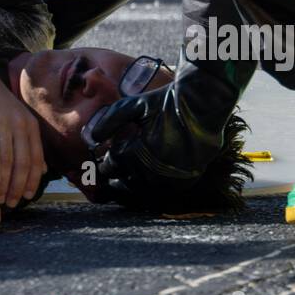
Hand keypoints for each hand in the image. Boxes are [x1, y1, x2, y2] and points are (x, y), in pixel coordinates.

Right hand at [0, 71, 45, 206]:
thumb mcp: (19, 121)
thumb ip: (29, 144)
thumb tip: (43, 169)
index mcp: (30, 126)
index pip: (36, 158)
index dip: (33, 180)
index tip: (28, 196)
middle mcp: (19, 125)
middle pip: (23, 162)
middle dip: (19, 186)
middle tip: (13, 202)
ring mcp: (2, 123)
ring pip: (8, 159)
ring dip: (5, 182)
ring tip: (1, 197)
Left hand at [83, 51, 250, 207]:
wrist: (203, 105)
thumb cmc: (165, 102)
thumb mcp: (133, 105)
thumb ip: (109, 121)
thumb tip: (91, 138)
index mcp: (136, 153)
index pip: (111, 167)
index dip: (104, 164)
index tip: (101, 162)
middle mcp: (153, 171)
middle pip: (124, 183)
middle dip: (115, 178)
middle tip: (109, 174)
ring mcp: (170, 178)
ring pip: (143, 191)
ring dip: (132, 185)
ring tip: (126, 179)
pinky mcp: (185, 181)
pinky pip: (163, 192)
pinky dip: (153, 187)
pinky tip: (148, 180)